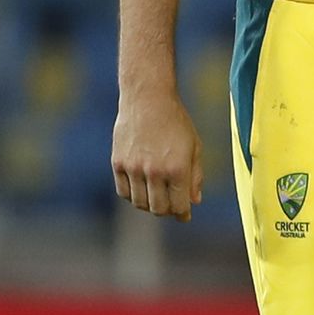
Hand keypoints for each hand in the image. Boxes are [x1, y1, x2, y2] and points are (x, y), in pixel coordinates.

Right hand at [112, 89, 203, 220]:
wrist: (147, 99)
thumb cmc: (176, 121)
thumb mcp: (194, 146)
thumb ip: (195, 176)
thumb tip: (194, 201)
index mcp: (177, 168)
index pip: (179, 206)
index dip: (183, 214)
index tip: (184, 215)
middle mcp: (154, 171)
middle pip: (158, 209)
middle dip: (167, 211)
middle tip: (171, 206)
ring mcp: (134, 168)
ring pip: (140, 203)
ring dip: (149, 204)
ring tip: (157, 196)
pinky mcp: (118, 163)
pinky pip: (124, 192)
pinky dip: (133, 195)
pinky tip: (142, 188)